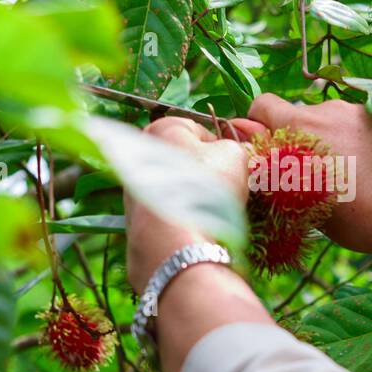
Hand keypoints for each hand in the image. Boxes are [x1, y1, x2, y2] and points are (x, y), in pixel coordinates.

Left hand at [123, 117, 251, 292]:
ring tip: (213, 210)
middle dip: (205, 169)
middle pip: (183, 158)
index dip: (221, 145)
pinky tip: (196, 225)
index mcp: (163, 128)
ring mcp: (134, 187)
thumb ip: (237, 147)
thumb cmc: (206, 189)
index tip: (234, 162)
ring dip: (193, 194)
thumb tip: (237, 154)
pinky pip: (166, 211)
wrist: (176, 243)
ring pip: (173, 185)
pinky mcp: (135, 218)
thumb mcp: (236, 156)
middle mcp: (140, 154)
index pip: (199, 129)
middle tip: (227, 186)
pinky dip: (180, 215)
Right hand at [238, 94, 371, 261]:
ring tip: (347, 174)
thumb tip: (241, 137)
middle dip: (295, 137)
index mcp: (301, 130)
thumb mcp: (305, 202)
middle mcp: (328, 109)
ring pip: (328, 118)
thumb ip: (273, 166)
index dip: (258, 125)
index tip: (268, 151)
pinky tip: (371, 167)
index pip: (262, 105)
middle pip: (297, 113)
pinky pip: (356, 120)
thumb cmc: (364, 219)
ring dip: (327, 137)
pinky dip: (355, 138)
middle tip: (310, 173)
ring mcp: (359, 109)